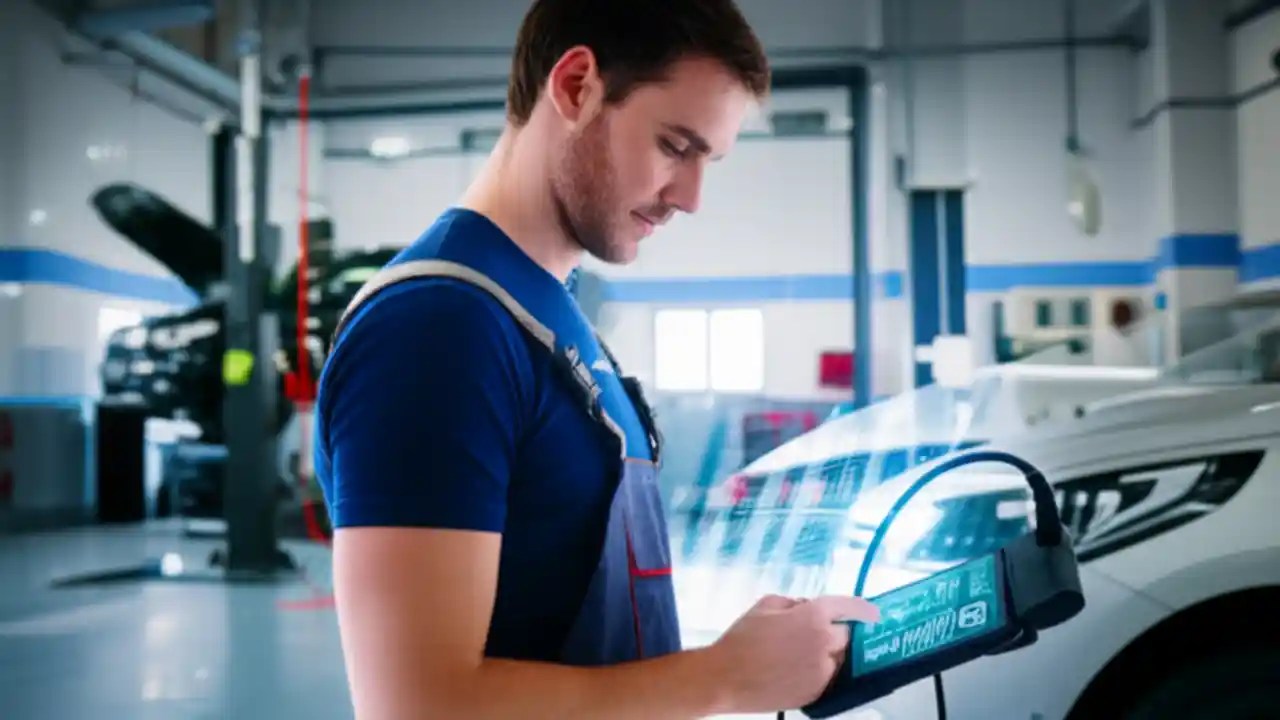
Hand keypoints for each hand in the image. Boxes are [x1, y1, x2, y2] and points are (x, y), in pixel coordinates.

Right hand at [704, 594, 880, 713]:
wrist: (726, 677)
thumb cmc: (742, 639)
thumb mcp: (766, 604)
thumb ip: (795, 603)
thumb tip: (806, 609)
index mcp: (814, 617)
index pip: (850, 608)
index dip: (864, 610)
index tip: (874, 614)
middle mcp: (824, 643)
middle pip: (846, 637)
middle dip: (835, 632)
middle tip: (813, 633)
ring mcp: (822, 671)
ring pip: (838, 659)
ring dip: (828, 653)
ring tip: (800, 653)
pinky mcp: (816, 692)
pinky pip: (827, 677)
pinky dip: (818, 671)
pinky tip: (795, 669)